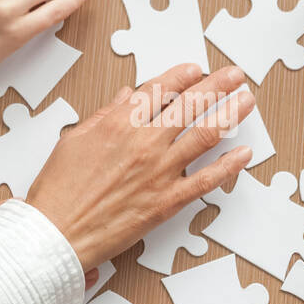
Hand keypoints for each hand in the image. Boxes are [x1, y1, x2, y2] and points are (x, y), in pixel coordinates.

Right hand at [28, 63, 253, 269]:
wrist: (56, 233)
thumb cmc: (58, 191)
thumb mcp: (73, 139)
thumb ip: (104, 114)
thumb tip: (128, 95)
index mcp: (118, 123)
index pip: (158, 89)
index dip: (182, 75)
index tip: (196, 69)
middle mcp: (143, 143)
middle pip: (189, 104)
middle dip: (217, 85)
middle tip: (235, 75)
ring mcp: (159, 172)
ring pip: (204, 135)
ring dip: (230, 113)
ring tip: (247, 100)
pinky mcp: (167, 202)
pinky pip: (205, 180)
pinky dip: (228, 166)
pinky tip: (244, 153)